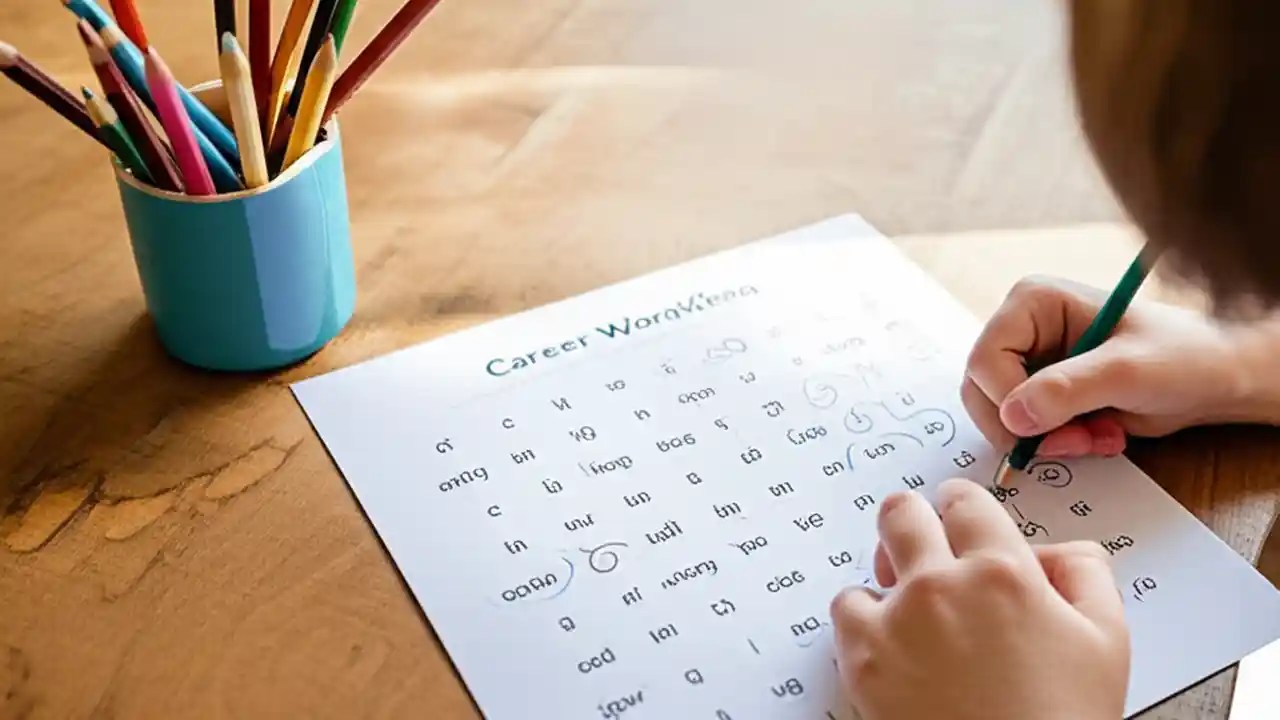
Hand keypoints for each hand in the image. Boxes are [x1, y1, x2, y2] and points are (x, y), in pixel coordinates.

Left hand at [829, 479, 1129, 719]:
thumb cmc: (1063, 718)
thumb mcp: (1107, 638)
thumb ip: (1083, 570)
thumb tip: (1052, 548)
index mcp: (1003, 572)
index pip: (962, 500)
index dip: (961, 506)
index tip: (958, 517)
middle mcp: (942, 585)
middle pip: (901, 513)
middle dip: (911, 522)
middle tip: (919, 543)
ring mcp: (896, 620)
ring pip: (868, 566)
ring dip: (887, 580)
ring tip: (912, 611)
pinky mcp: (863, 659)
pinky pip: (845, 609)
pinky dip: (863, 621)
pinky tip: (892, 642)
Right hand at [962, 275, 1275, 457]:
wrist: (1216, 379)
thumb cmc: (1182, 355)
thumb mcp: (1126, 371)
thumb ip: (1068, 389)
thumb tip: (1014, 416)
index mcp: (1032, 302)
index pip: (985, 359)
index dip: (1007, 400)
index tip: (1046, 429)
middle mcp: (1023, 331)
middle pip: (982, 392)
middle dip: (1029, 427)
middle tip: (1076, 442)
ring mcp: (1031, 364)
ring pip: (1002, 417)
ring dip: (1048, 440)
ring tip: (1097, 437)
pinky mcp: (1044, 395)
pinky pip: (1024, 431)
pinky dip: (1058, 444)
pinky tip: (1099, 436)